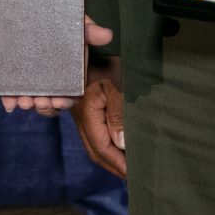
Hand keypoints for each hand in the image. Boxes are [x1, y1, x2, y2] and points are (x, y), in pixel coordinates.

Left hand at [2, 17, 113, 113]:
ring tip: (23, 101)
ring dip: (27, 104)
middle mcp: (52, 82)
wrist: (36, 10)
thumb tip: (107, 35)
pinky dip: (9, 99)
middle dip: (45, 106)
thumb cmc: (64, 22)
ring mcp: (33, 81)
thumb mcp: (78, 25)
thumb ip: (91, 31)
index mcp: (70, 76)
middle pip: (50, 103)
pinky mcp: (16, 78)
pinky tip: (8, 102)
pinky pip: (12, 93)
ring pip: (31, 101)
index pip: (70, 96)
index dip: (65, 102)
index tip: (59, 101)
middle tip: (40, 102)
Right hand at [71, 54, 125, 177]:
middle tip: (132, 178)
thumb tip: (122, 145)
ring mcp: (79, 109)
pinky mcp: (82, 103)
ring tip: (127, 167)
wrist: (91, 36)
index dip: (118, 164)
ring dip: (110, 156)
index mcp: (86, 110)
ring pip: (93, 141)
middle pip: (95, 149)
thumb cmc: (110, 58)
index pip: (102, 147)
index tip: (135, 176)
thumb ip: (119, 115)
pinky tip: (117, 145)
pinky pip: (93, 131)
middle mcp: (79, 113)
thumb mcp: (118, 84)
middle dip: (113, 165)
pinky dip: (106, 143)